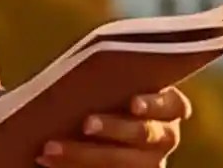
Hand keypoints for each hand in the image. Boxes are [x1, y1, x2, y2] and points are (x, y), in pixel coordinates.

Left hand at [35, 86, 191, 167]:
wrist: (101, 129)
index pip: (175, 105)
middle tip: (86, 123)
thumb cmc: (108, 93)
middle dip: (114, 129)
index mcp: (170, 107)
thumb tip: (80, 65)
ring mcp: (149, 163)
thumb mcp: (116, 84)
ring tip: (51, 148)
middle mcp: (165, 137)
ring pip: (121, 162)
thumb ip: (111, 78)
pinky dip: (71, 166)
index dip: (155, 104)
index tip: (133, 102)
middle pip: (145, 134)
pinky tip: (47, 160)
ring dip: (84, 155)